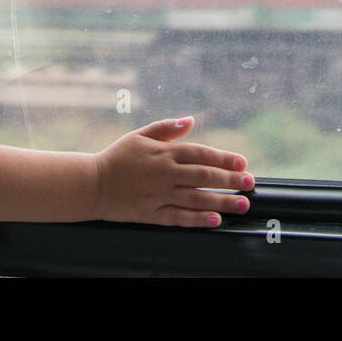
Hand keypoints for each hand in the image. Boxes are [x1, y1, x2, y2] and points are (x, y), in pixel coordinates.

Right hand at [93, 116, 252, 226]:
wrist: (91, 184)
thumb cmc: (117, 157)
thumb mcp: (140, 136)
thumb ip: (166, 128)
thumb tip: (191, 120)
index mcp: (164, 153)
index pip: (200, 154)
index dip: (223, 158)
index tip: (242, 163)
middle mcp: (165, 174)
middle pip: (203, 177)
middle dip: (230, 181)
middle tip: (250, 184)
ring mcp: (159, 195)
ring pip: (196, 199)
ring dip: (221, 202)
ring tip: (241, 205)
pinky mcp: (151, 214)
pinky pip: (178, 217)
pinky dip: (197, 219)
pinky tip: (215, 220)